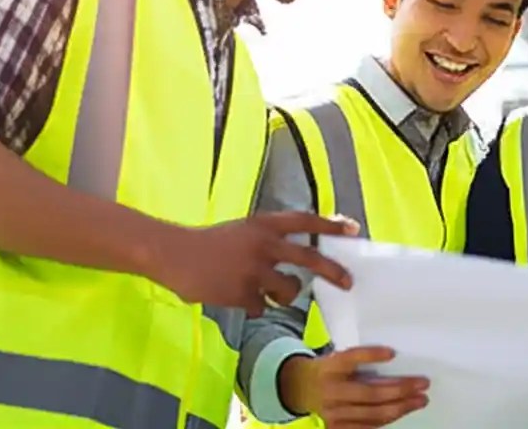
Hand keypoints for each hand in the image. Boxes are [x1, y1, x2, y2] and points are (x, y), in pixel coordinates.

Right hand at [147, 211, 358, 316]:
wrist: (173, 254)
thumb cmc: (210, 243)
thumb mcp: (243, 230)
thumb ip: (269, 238)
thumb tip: (300, 252)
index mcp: (263, 224)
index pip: (305, 221)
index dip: (330, 225)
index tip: (354, 228)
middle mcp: (263, 244)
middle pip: (309, 258)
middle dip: (333, 271)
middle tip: (348, 282)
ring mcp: (253, 270)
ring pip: (289, 290)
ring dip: (286, 295)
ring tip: (271, 292)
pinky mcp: (241, 293)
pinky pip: (262, 307)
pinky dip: (255, 306)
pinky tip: (238, 297)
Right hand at [287, 347, 428, 428]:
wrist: (300, 388)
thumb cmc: (330, 369)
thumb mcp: (338, 357)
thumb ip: (360, 360)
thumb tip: (395, 359)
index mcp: (331, 366)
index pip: (351, 358)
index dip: (371, 355)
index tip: (392, 353)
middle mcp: (331, 390)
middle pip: (370, 392)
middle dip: (400, 389)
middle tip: (422, 384)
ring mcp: (333, 412)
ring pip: (372, 414)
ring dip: (400, 407)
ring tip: (419, 400)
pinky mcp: (336, 427)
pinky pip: (367, 426)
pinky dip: (387, 419)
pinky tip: (402, 411)